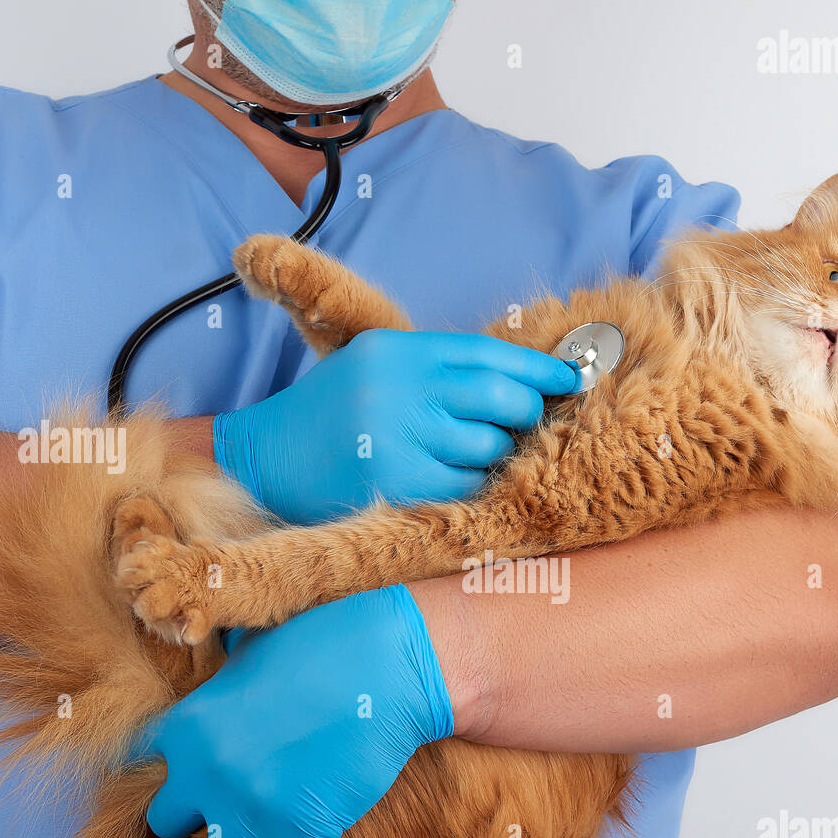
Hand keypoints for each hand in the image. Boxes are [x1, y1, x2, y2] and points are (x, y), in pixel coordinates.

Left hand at [136, 585, 453, 837]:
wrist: (387, 667)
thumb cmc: (325, 644)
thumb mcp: (255, 647)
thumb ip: (227, 667)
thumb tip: (223, 650)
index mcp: (188, 727)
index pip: (144, 764)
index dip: (173, 771)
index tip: (190, 776)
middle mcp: (206, 775)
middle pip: (168, 823)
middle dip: (197, 816)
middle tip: (224, 809)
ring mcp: (253, 811)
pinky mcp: (304, 835)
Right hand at [212, 329, 575, 523]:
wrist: (264, 461)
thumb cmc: (333, 415)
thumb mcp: (376, 367)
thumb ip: (439, 368)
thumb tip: (525, 379)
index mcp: (397, 351)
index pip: (489, 354)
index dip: (539, 368)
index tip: (573, 378)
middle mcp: (398, 388)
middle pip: (501, 397)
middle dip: (523, 414)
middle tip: (521, 425)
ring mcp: (397, 438)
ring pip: (489, 448)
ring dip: (493, 456)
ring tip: (464, 454)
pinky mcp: (396, 485)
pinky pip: (465, 487)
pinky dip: (469, 485)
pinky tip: (448, 479)